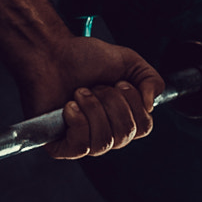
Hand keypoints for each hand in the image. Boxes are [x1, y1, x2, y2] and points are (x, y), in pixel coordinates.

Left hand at [17, 34, 166, 160]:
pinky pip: (81, 147)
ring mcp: (85, 142)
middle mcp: (107, 134)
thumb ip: (151, 79)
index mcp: (124, 118)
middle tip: (95, 86)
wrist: (50, 54)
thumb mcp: (129, 61)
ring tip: (80, 92)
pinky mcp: (62, 147)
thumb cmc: (84, 58)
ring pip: (104, 142)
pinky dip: (78, 122)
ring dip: (93, 108)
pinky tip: (69, 107)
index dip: (133, 103)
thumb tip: (151, 105)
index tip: (118, 83)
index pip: (144, 127)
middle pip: (125, 134)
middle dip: (111, 102)